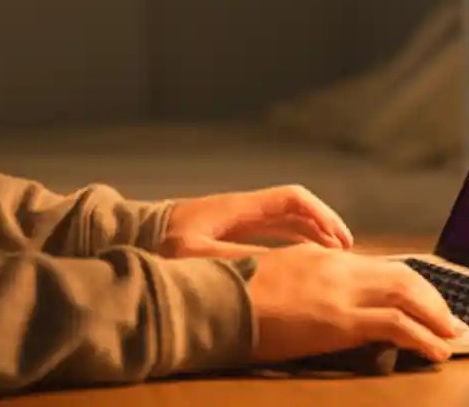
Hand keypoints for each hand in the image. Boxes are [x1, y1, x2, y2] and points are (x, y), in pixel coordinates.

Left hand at [157, 184, 353, 258]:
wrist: (123, 239)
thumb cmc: (156, 245)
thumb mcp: (198, 254)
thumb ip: (240, 259)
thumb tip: (284, 268)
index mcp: (237, 207)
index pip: (292, 199)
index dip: (322, 216)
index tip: (341, 241)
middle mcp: (238, 210)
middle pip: (293, 211)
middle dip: (322, 229)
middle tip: (345, 254)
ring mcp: (231, 223)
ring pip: (282, 224)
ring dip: (308, 238)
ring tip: (330, 262)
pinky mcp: (221, 237)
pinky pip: (266, 236)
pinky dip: (288, 247)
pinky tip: (297, 268)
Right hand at [248, 243, 466, 363]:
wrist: (211, 301)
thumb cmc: (233, 297)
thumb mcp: (275, 279)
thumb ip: (305, 283)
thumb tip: (324, 303)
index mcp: (321, 258)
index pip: (379, 267)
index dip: (409, 285)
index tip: (423, 303)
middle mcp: (336, 267)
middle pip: (402, 275)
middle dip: (432, 298)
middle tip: (449, 320)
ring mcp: (339, 291)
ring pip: (407, 294)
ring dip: (437, 316)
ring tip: (452, 336)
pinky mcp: (338, 320)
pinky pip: (397, 324)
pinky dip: (424, 337)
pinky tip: (436, 351)